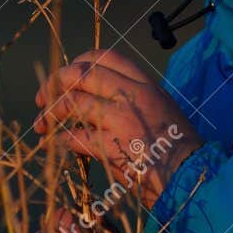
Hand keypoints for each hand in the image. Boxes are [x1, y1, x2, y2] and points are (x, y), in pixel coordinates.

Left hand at [33, 49, 202, 210]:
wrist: (190, 177)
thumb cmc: (178, 149)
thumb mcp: (160, 110)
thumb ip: (130, 99)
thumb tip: (95, 99)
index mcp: (144, 83)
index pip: (103, 56)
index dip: (77, 62)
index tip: (65, 76)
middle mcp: (132, 94)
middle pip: (79, 73)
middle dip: (54, 83)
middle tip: (43, 98)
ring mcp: (121, 118)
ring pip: (72, 103)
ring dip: (51, 113)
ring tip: (42, 124)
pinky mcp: (111, 146)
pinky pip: (74, 137)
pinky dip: (61, 141)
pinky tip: (57, 145)